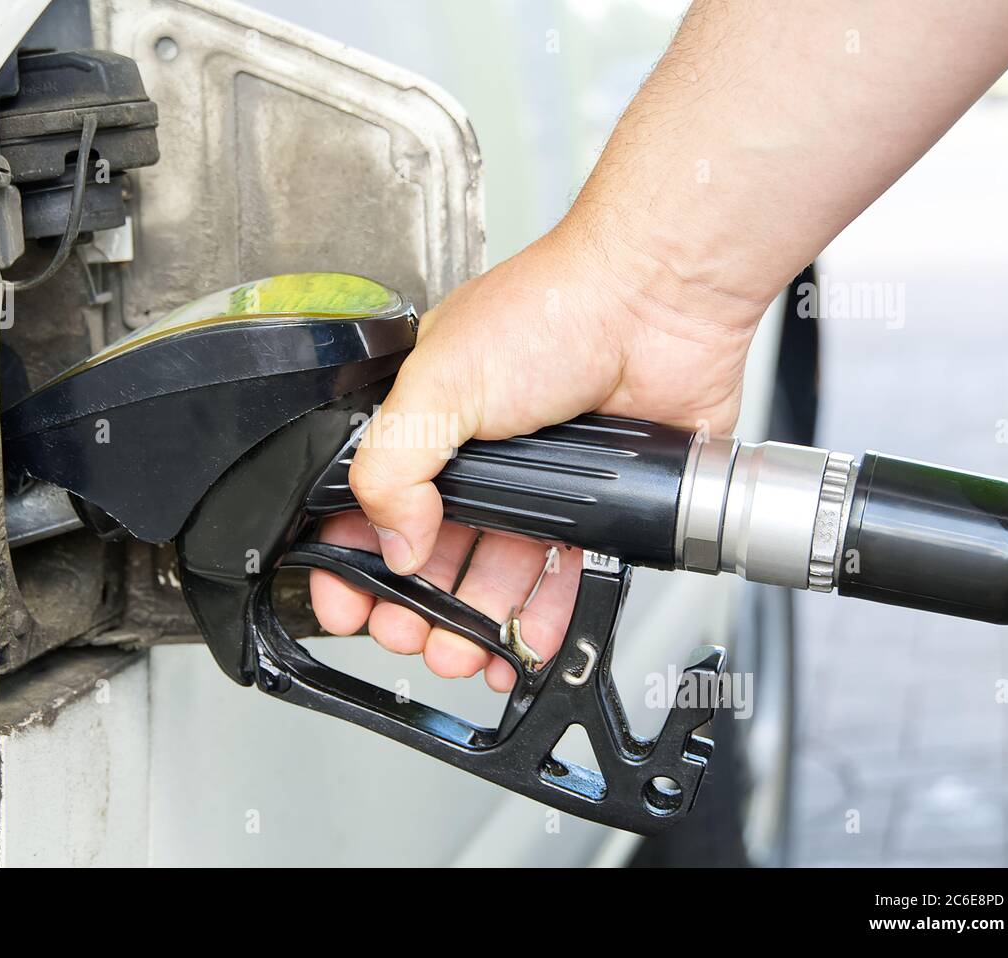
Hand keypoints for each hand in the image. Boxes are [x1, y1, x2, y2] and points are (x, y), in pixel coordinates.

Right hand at [310, 208, 767, 690]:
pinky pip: (559, 575)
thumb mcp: (440, 381)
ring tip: (461, 652)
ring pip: (491, 573)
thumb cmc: (555, 310)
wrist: (658, 302)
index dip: (353, 557)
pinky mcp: (592, 504)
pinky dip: (539, 617)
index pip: (369, 503)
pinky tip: (522, 642)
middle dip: (412, 605)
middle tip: (408, 635)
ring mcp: (536, 481)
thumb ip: (393, 465)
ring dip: (471, 623)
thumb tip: (392, 541)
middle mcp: (476, 454)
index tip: (348, 601)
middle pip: (430, 552)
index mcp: (424, 419)